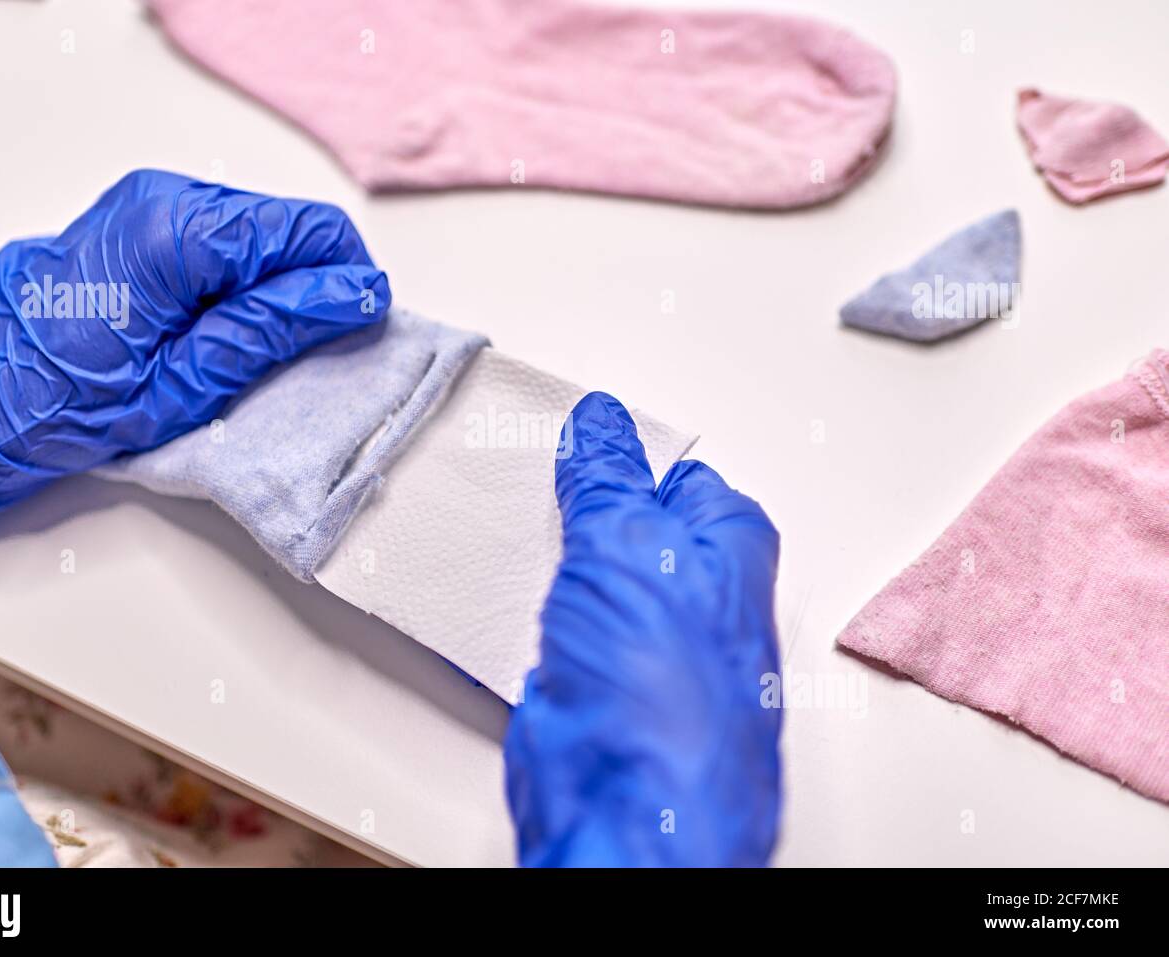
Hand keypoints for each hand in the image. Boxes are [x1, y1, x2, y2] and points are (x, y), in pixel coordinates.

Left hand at [0, 169, 388, 535]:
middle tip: (298, 355)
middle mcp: (165, 198)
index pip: (309, 230)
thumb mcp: (185, 382)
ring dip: (276, 287)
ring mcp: (154, 202)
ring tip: (246, 348)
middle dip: (313, 286)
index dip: (348, 282)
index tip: (356, 331)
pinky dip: (244, 281)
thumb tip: (355, 294)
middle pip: (291, 225)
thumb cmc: (63, 404)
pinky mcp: (149, 217)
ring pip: (265, 233)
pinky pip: (230, 238)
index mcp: (174, 234)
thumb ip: (274, 326)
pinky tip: (219, 327)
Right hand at [504, 392, 781, 866]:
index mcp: (730, 550)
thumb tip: (601, 422)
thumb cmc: (663, 696)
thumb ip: (608, 480)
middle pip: (628, 525)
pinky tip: (509, 599)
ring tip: (512, 534)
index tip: (570, 438)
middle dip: (578, 510)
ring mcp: (644, 647)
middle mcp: (697, 599)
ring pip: (587, 577)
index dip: (621, 457)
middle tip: (535, 487)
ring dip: (549, 562)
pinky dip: (531, 610)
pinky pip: (558, 627)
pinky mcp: (596, 687)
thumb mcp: (626, 547)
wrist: (627, 811)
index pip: (676, 476)